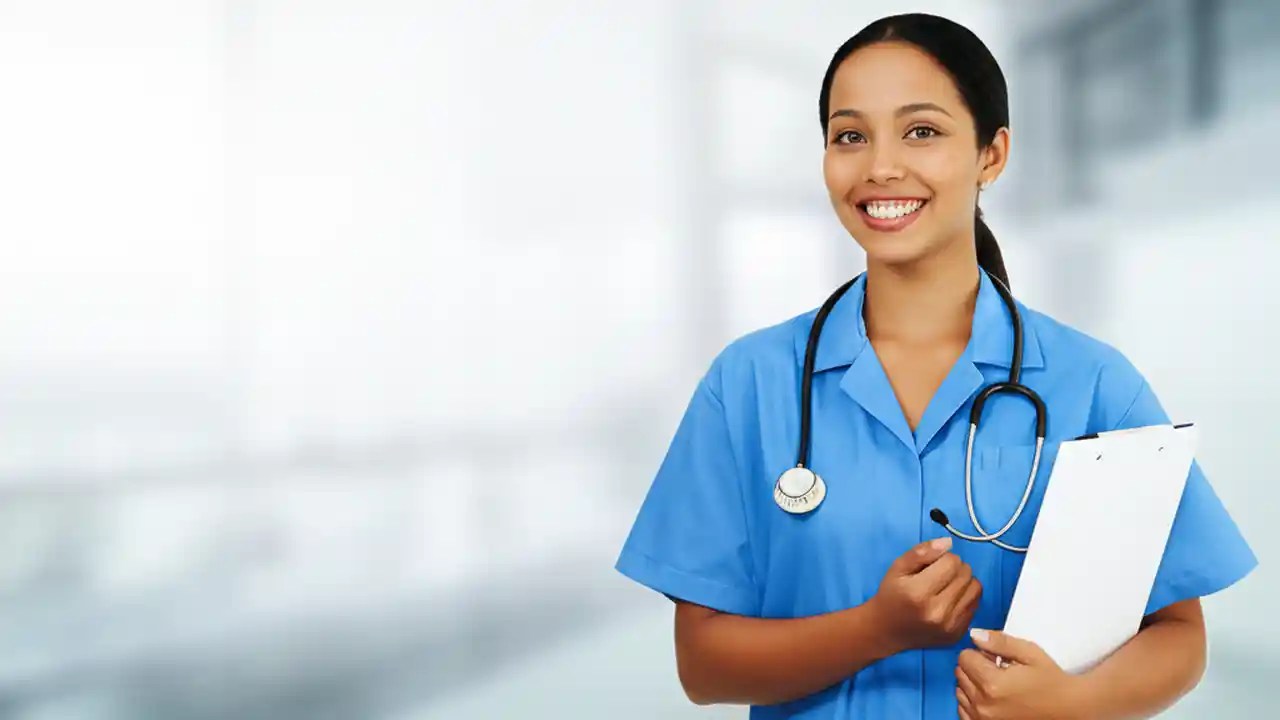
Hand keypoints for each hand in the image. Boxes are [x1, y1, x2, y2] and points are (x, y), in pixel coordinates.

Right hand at [870, 537, 982, 651]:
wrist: (887, 631)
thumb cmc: (891, 594)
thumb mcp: (898, 567)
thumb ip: (921, 552)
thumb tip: (949, 543)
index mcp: (918, 592)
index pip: (951, 562)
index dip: (943, 557)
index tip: (931, 565)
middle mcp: (937, 611)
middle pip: (965, 573)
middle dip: (955, 568)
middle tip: (939, 574)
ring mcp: (950, 625)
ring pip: (975, 587)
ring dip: (964, 581)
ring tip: (947, 585)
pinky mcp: (958, 633)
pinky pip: (976, 604)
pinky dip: (966, 596)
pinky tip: (951, 599)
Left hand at [956, 629, 1084, 719]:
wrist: (1069, 710)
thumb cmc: (1051, 681)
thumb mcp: (1030, 653)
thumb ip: (1000, 642)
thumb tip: (974, 635)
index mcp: (992, 683)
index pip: (964, 657)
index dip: (979, 653)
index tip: (994, 657)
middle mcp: (983, 704)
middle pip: (960, 674)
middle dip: (975, 667)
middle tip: (996, 669)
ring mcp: (982, 719)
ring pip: (960, 692)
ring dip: (972, 685)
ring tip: (996, 685)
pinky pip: (964, 712)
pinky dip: (973, 703)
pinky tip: (991, 699)